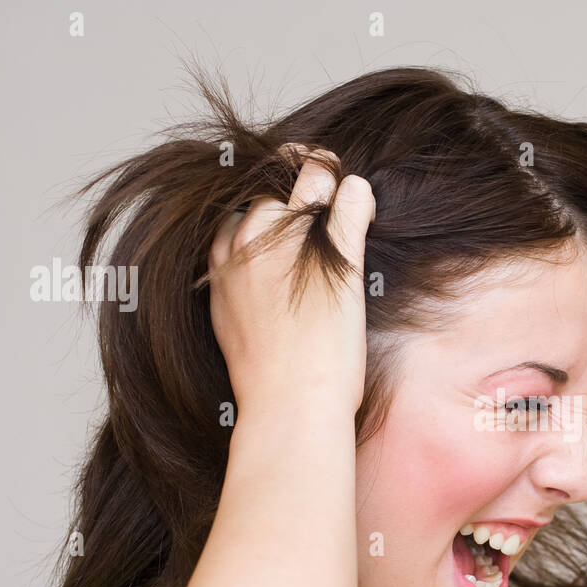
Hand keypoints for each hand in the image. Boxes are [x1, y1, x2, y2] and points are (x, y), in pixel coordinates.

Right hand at [208, 146, 374, 410]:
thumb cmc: (266, 382)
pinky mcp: (337, 252)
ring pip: (310, 181)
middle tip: (320, 205)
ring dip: (327, 186)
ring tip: (344, 198)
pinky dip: (360, 195)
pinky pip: (350, 196)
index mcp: (222, 263)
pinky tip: (365, 203)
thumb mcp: (231, 326)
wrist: (290, 404)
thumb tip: (254, 284)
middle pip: (273, 195)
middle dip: (297, 197)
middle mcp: (251, 242)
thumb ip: (237, 291)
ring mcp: (292, 243)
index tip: (285, 221)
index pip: (238, 213)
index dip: (265, 213)